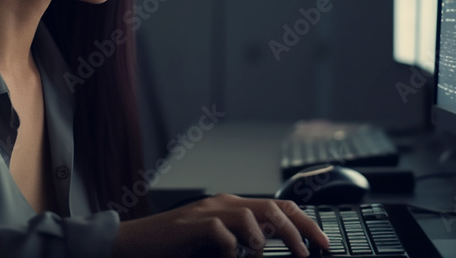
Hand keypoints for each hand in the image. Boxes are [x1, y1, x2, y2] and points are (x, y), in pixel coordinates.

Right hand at [112, 193, 329, 257]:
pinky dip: (231, 250)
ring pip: (253, 216)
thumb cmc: (173, 248)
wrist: (132, 244)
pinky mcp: (193, 226)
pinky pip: (223, 234)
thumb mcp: (215, 245)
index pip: (278, 206)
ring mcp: (208, 212)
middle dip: (299, 230)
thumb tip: (269, 254)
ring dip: (265, 241)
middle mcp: (224, 203)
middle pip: (273, 207)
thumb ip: (241, 245)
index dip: (305, 222)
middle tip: (311, 252)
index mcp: (231, 206)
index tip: (323, 242)